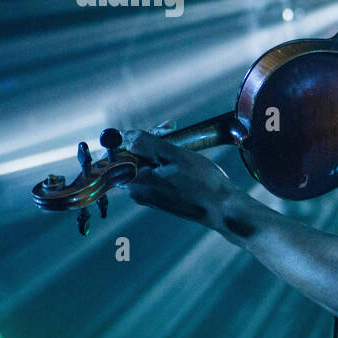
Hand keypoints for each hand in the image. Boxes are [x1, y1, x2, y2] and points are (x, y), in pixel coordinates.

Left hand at [118, 129, 236, 230]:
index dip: (131, 136)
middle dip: (147, 141)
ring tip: (178, 142)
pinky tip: (181, 159)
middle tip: (170, 129)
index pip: (115, 152)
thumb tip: (123, 136)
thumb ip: (145, 143)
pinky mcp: (159, 199)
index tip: (154, 131)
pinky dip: (163, 164)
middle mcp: (135, 191)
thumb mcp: (174, 155)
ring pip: (142, 165)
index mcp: (133, 180)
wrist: (222, 208)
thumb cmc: (202, 182)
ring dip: (157, 150)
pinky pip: (152, 176)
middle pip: (128, 158)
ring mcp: (146, 196)